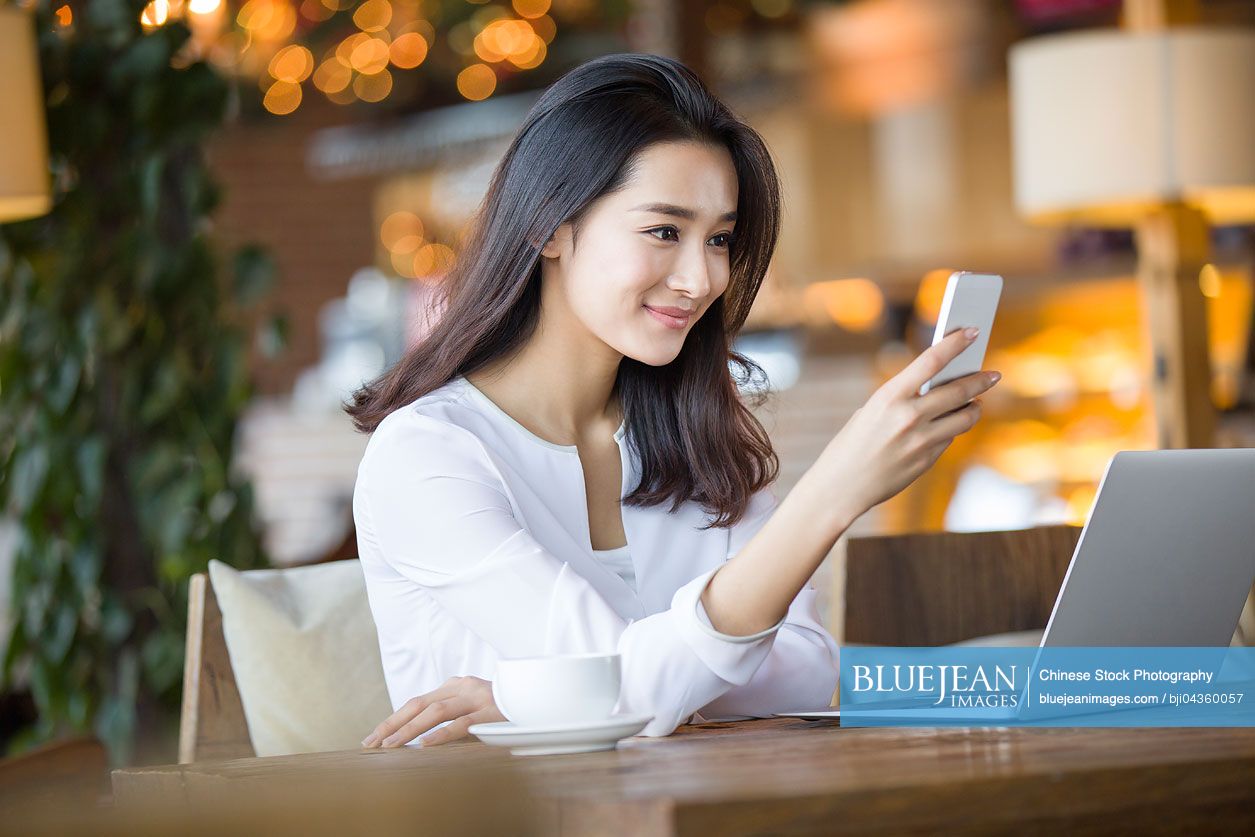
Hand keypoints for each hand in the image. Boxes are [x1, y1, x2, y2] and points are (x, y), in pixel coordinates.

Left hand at [361, 676, 504, 747]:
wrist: (536, 698)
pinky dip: (442, 734)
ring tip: (392, 745)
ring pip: (436, 712)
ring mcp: (477, 698)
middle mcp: (462, 687)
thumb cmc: (501, 710)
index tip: (373, 738)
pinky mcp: (491, 712)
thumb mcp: (472, 709)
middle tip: (372, 743)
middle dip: (392, 724)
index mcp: (455, 686)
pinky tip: (425, 745)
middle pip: (419, 704)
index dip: (393, 719)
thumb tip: (417, 739)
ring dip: (410, 730)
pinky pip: (462, 723)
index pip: (416, 702)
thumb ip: (449, 717)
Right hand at [816, 327, 999, 525]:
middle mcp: (908, 416)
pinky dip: (952, 430)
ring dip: (975, 407)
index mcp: (888, 397)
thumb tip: (937, 390)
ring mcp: (921, 441)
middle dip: (981, 380)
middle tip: (993, 375)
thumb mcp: (870, 413)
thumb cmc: (851, 445)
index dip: (955, 343)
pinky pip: (949, 439)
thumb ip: (902, 400)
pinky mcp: (927, 460)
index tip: (972, 332)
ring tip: (977, 403)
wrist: (840, 487)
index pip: (931, 361)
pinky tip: (950, 427)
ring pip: (964, 417)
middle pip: (959, 390)